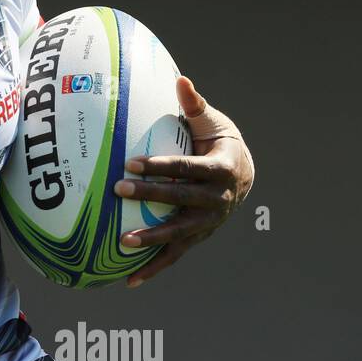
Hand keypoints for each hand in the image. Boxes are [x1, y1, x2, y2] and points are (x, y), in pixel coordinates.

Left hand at [112, 76, 254, 287]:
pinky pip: (174, 255)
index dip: (161, 166)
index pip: (187, 168)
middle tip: (117, 191)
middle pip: (180, 199)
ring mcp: (208, 222)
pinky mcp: (198, 237)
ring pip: (178, 233)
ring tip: (121, 242)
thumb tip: (181, 78)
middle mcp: (217, 200)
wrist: (245, 175)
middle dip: (149, 196)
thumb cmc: (220, 142)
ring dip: (151, 239)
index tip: (132, 163)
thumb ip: (194, 105)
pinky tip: (127, 281)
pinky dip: (153, 269)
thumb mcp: (212, 123)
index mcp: (221, 169)